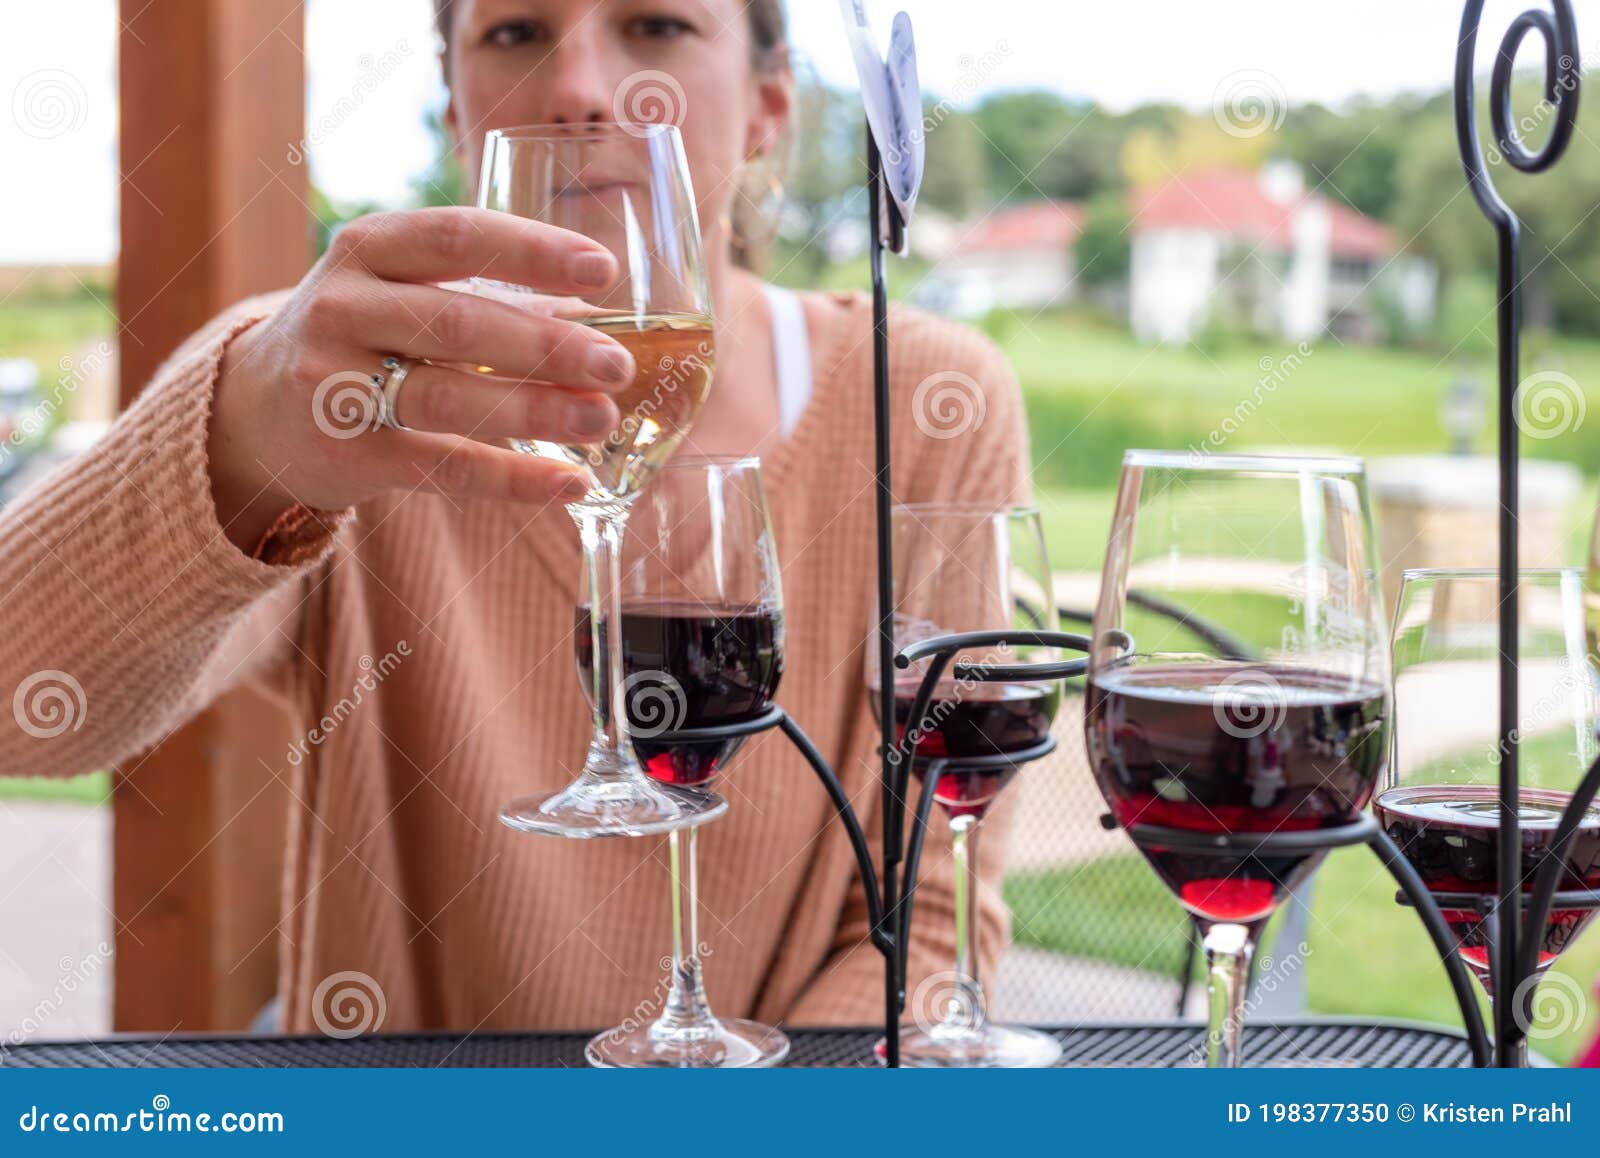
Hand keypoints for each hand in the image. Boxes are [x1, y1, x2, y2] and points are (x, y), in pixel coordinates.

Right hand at [208, 206, 634, 551]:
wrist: (256, 411)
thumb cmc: (360, 338)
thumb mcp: (400, 294)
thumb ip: (487, 298)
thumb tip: (598, 323)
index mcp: (367, 249)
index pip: (457, 238)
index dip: (532, 252)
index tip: (602, 271)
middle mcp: (343, 308)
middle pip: (459, 323)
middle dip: (547, 346)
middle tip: (617, 365)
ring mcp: (334, 382)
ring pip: (448, 396)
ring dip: (535, 410)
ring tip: (601, 419)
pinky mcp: (345, 454)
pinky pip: (441, 467)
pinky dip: (512, 477)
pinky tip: (569, 482)